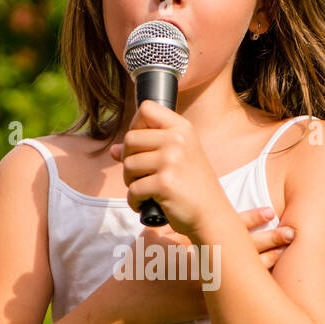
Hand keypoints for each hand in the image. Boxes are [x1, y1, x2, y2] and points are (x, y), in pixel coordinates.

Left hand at [109, 100, 229, 239]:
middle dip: (128, 160)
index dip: (135, 125)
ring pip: (128, 165)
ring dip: (131, 182)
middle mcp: (177, 140)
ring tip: (146, 190)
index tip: (140, 145)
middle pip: (130, 139)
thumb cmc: (193, 187)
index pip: (147, 108)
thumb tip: (113, 151)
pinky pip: (133, 189)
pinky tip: (146, 203)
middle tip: (141, 176)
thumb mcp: (178, 159)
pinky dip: (135, 200)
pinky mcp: (164, 183)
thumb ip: (147, 149)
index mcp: (183, 128)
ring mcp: (170, 161)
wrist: (211, 215)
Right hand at [120, 206, 295, 323]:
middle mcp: (210, 265)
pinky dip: (256, 290)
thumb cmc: (138, 267)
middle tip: (293, 231)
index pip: (232, 228)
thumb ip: (167, 220)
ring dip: (268, 263)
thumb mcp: (152, 236)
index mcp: (198, 244)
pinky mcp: (209, 308)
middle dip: (272, 240)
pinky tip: (271, 286)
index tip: (271, 210)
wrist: (131, 303)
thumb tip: (174, 201)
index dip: (253, 219)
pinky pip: (239, 298)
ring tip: (286, 253)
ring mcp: (212, 289)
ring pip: (249, 276)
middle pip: (249, 251)